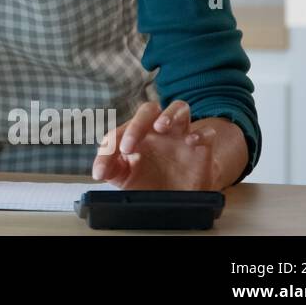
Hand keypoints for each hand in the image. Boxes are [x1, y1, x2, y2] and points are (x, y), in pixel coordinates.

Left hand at [92, 100, 224, 189]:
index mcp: (137, 135)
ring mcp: (181, 135)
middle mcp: (159, 130)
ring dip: (170, 114)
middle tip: (128, 147)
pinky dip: (200, 134)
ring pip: (179, 107)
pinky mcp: (202, 147)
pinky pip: (206, 132)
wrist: (180, 197)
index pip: (121, 131)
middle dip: (137, 124)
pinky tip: (190, 141)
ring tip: (160, 127)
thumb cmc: (150, 181)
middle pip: (149, 110)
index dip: (109, 149)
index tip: (101, 172)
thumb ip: (111, 170)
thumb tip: (98, 172)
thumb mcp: (126, 178)